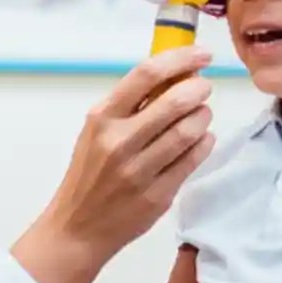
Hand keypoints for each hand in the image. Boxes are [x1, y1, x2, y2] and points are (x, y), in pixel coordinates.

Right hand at [42, 46, 215, 258]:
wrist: (77, 228)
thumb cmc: (89, 174)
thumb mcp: (96, 131)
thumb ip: (130, 106)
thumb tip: (174, 74)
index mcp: (102, 118)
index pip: (146, 74)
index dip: (180, 58)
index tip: (201, 54)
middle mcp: (119, 142)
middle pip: (175, 101)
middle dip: (199, 88)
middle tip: (204, 87)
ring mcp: (139, 171)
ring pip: (189, 130)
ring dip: (204, 116)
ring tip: (202, 115)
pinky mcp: (158, 195)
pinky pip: (193, 159)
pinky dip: (204, 143)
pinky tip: (201, 139)